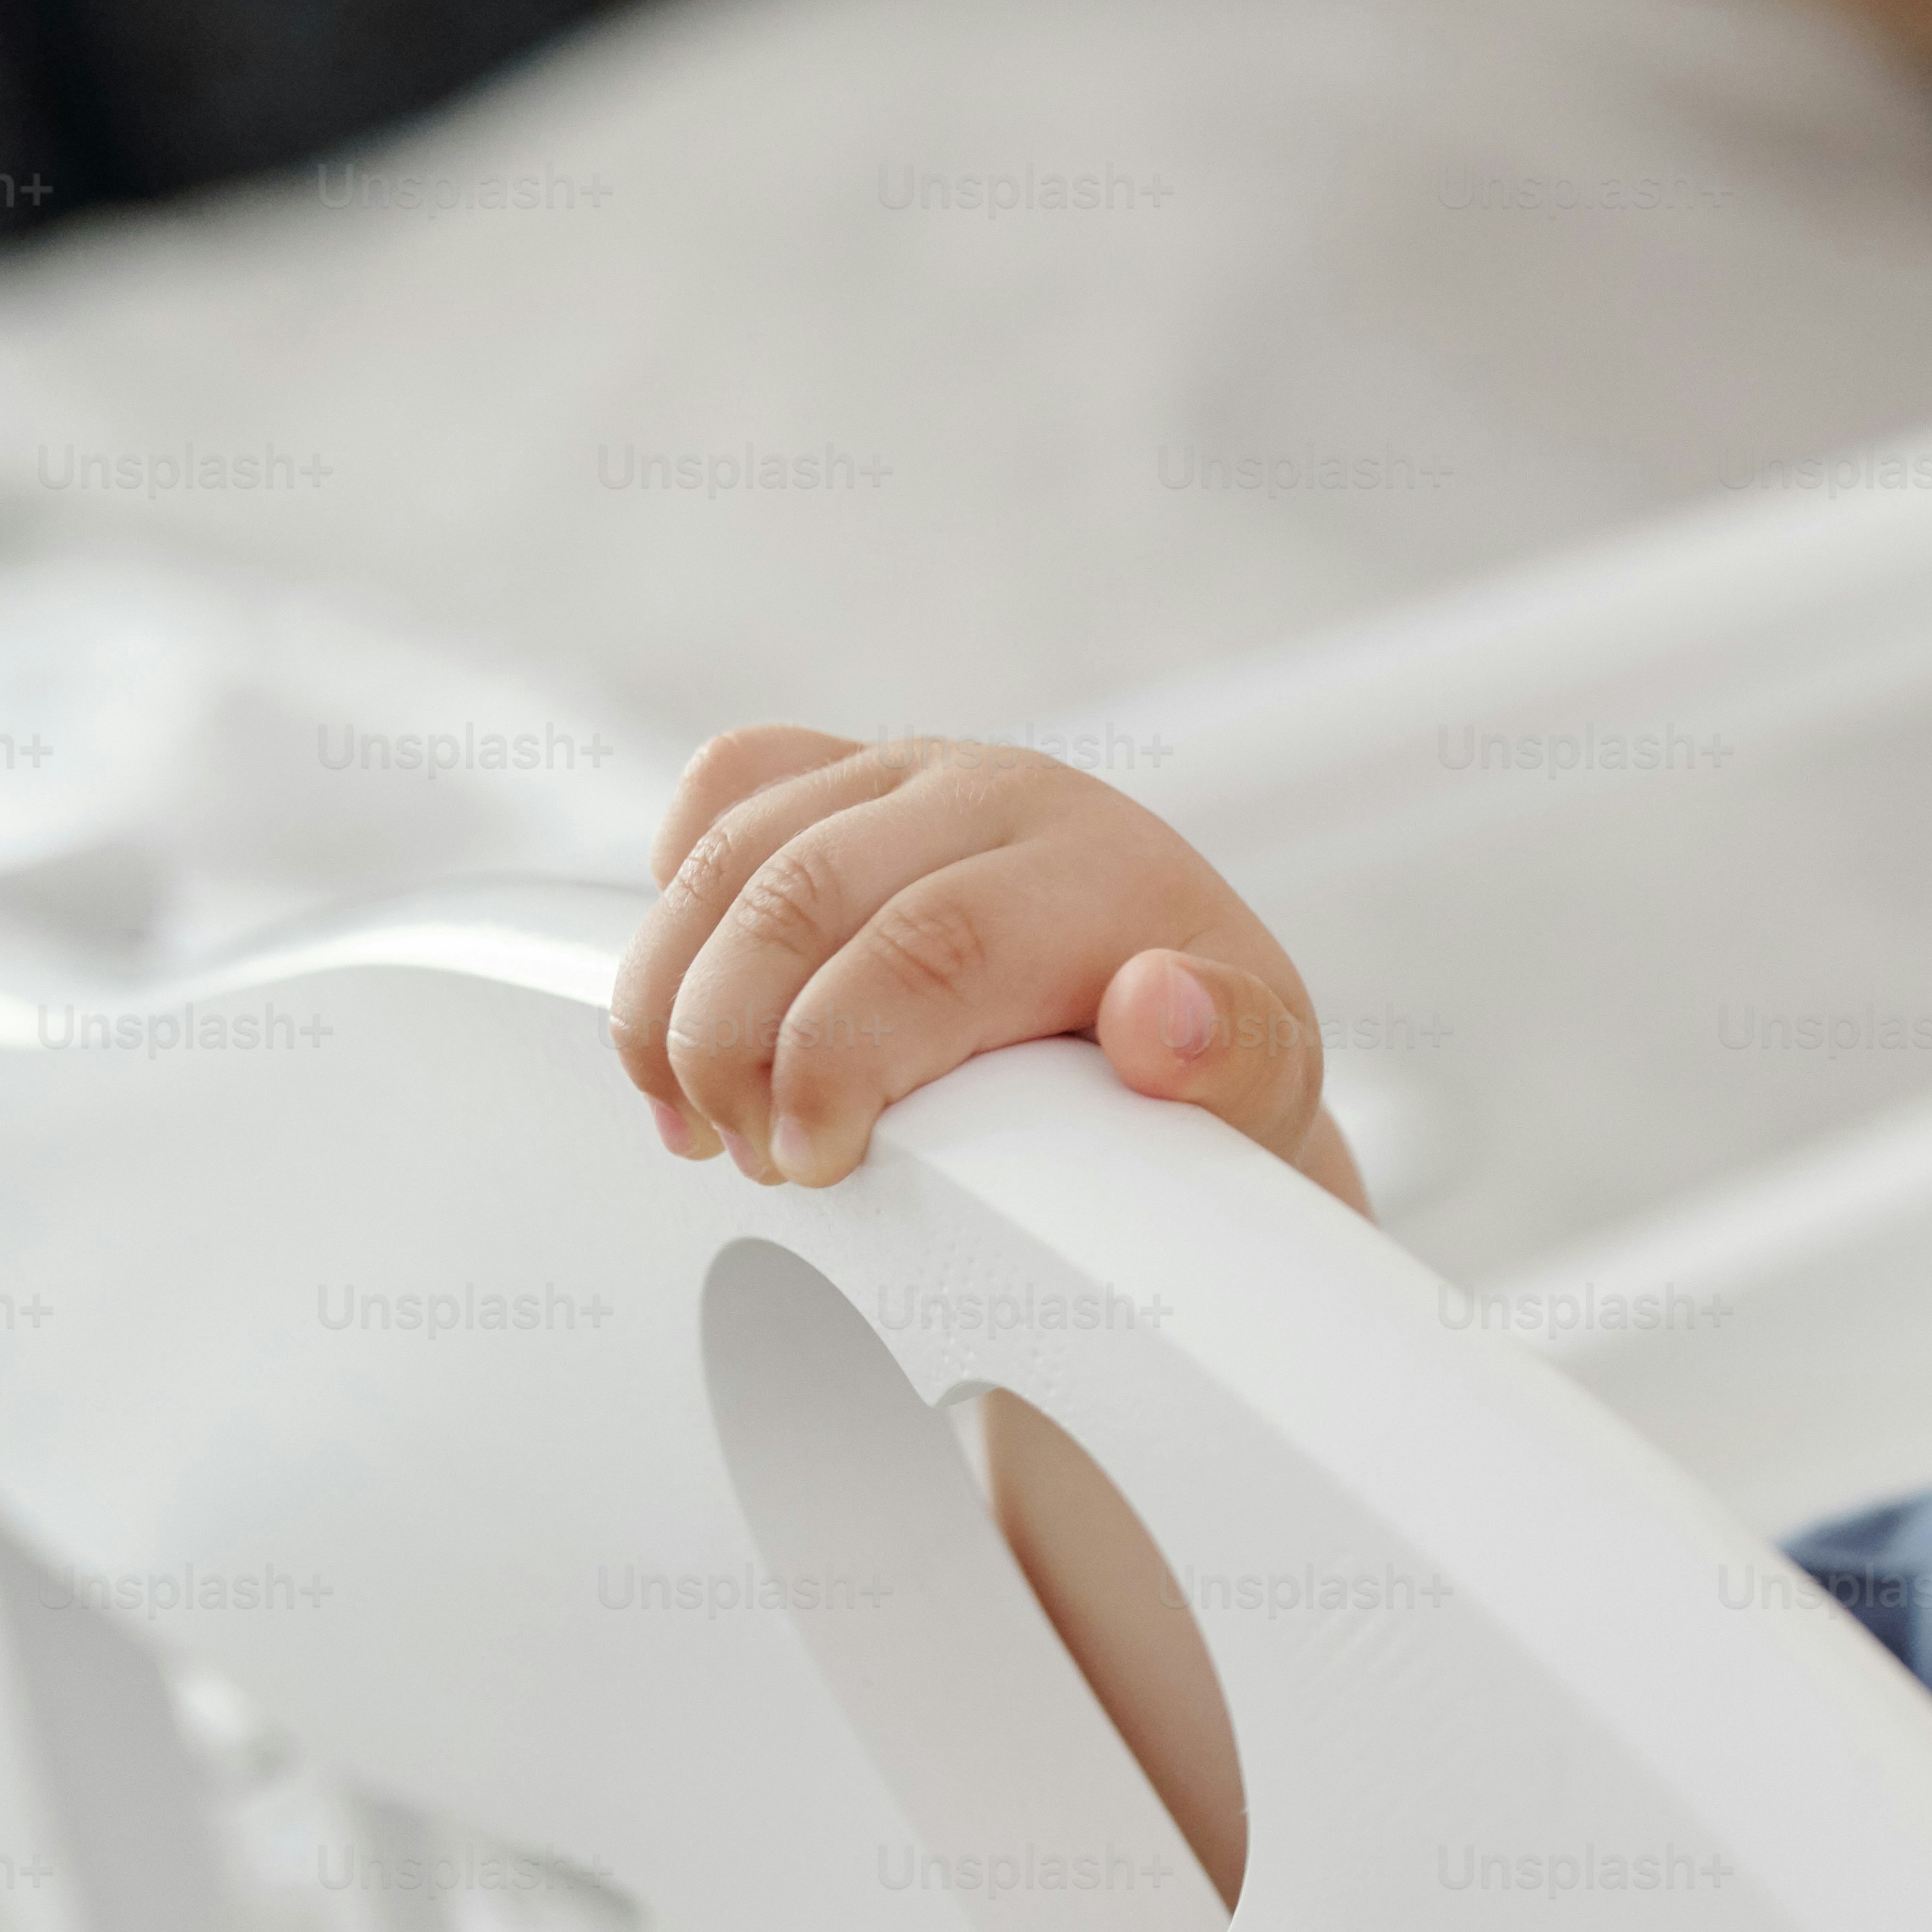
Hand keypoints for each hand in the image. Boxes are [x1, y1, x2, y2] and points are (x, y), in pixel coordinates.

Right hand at [609, 729, 1365, 1211]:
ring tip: (701, 1121)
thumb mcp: (1258, 1084)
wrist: (1174, 1006)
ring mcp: (906, 773)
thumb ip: (1232, 1059)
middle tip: (754, 1156)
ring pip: (732, 852)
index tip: (812, 1158)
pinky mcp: (838, 772)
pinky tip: (684, 1011)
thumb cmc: (1202, 1059)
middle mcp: (999, 793)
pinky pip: (721, 791)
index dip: (839, 1057)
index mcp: (1102, 864)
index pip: (935, 944)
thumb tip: (1160, 1008)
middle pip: (804, 892)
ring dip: (677, 999)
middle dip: (737, 1041)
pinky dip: (673, 901)